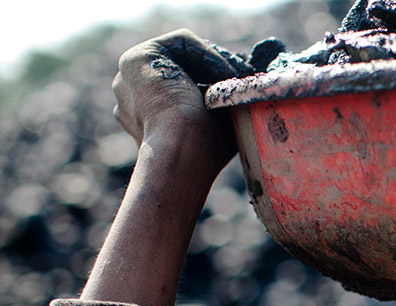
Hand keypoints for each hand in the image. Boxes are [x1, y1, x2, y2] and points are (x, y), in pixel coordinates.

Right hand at [112, 29, 250, 176]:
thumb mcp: (217, 124)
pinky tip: (227, 73)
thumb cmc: (205, 151)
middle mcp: (130, 92)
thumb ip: (222, 104)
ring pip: (181, 54)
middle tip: (245, 73)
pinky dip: (209, 54)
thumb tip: (248, 89)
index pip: (180, 81)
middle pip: (179, 66)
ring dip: (215, 62)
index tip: (241, 82)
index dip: (213, 78)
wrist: (182, 153)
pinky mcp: (138, 58)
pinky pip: (182, 43)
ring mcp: (129, 75)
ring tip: (239, 77)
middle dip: (214, 68)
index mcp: (144, 111)